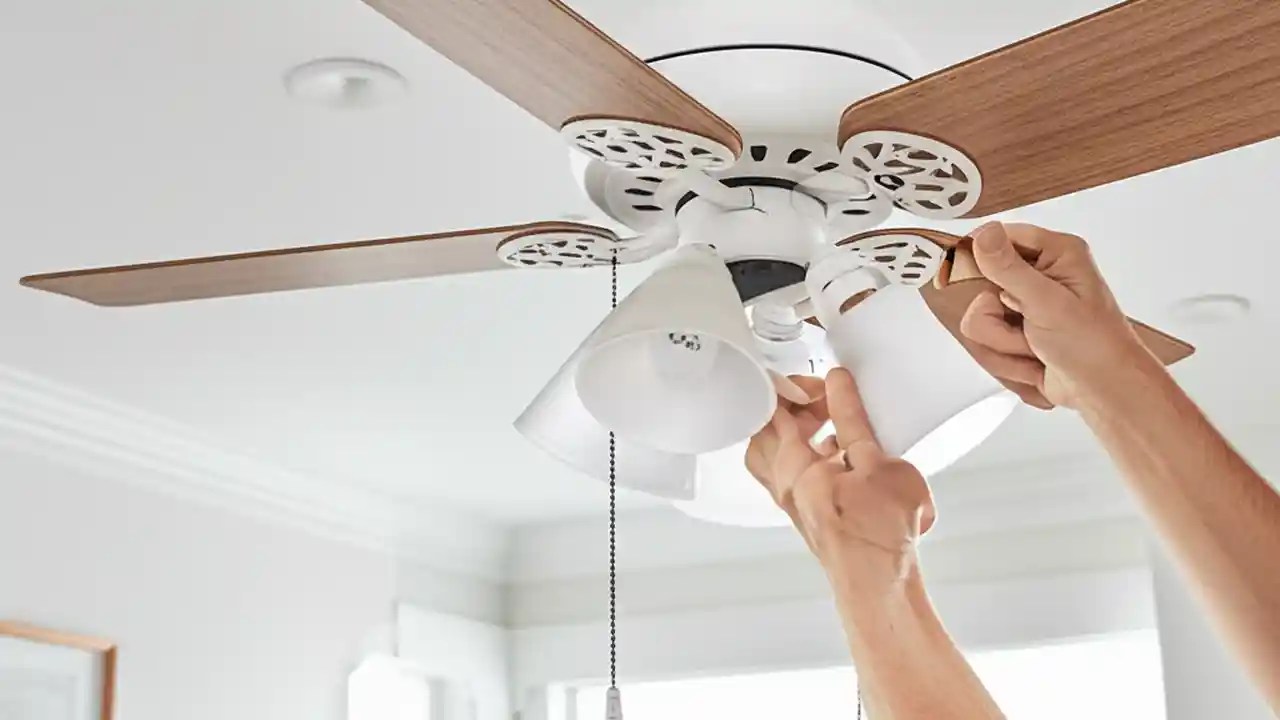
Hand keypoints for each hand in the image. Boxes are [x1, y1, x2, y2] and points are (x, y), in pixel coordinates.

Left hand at [747, 368, 935, 578]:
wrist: (880, 584)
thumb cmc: (879, 531)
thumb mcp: (876, 462)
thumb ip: (851, 419)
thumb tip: (836, 384)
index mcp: (792, 468)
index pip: (774, 412)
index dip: (794, 389)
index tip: (821, 384)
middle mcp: (783, 484)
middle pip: (767, 431)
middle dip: (792, 407)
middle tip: (826, 399)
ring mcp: (791, 500)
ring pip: (776, 453)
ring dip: (798, 431)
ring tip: (830, 421)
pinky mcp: (806, 510)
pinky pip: (793, 471)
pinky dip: (808, 452)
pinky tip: (840, 450)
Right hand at [960, 222, 1157, 408]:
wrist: (1103, 392)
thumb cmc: (1093, 346)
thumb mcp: (1048, 303)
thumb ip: (1010, 269)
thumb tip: (984, 234)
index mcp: (1057, 253)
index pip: (1001, 235)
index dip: (979, 255)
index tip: (969, 276)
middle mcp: (1039, 275)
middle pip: (981, 283)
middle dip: (997, 318)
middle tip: (1026, 329)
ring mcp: (1025, 305)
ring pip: (979, 318)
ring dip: (1004, 343)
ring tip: (1035, 350)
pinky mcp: (1016, 331)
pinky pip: (985, 341)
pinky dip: (1007, 359)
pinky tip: (1034, 363)